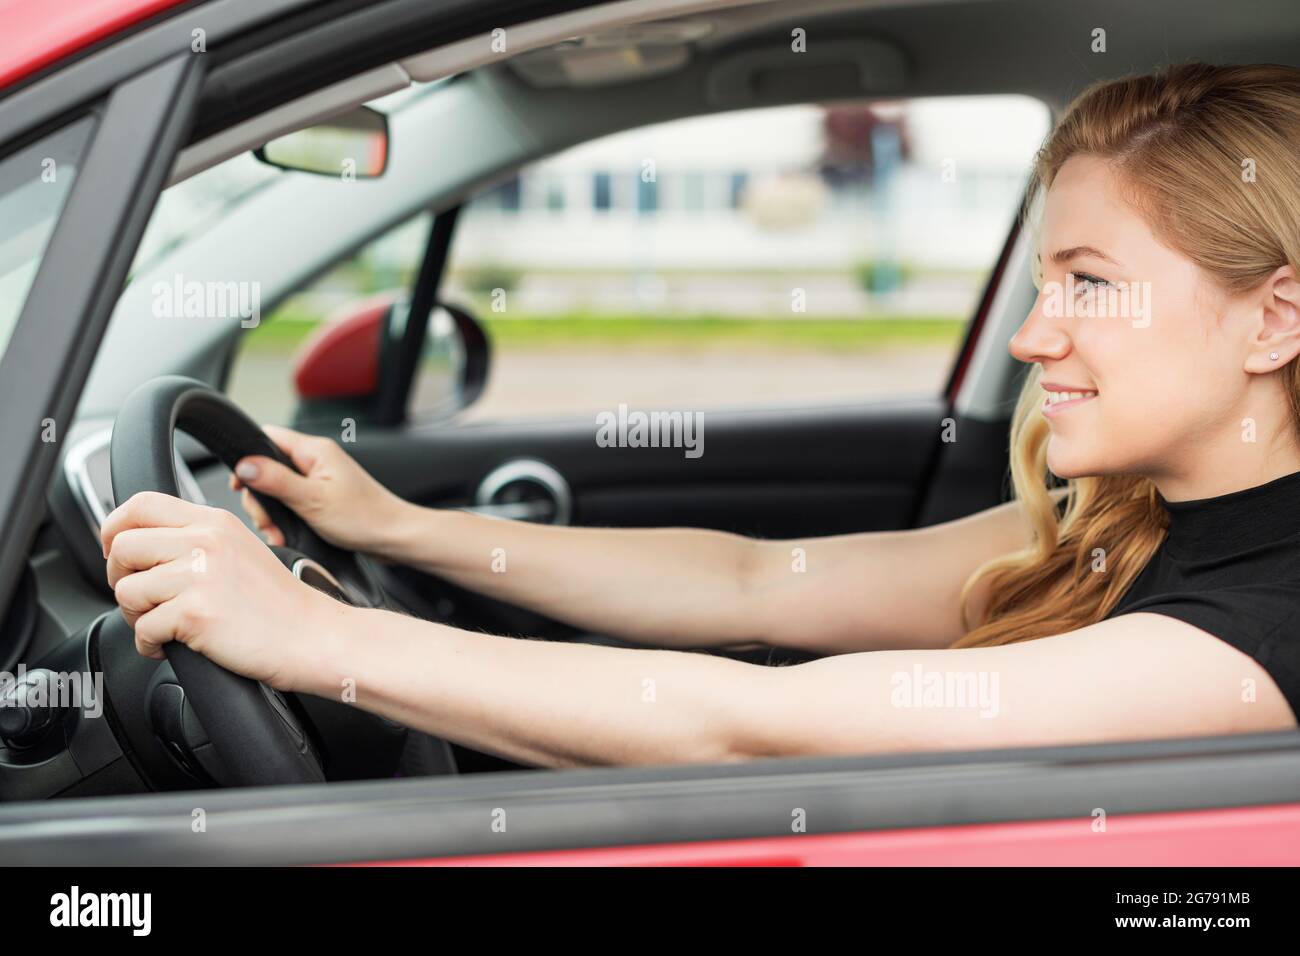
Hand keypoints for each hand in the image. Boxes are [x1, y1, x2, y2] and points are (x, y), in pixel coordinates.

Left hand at [102, 492, 353, 691]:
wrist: (312, 636)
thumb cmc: (280, 604)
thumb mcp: (240, 549)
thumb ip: (197, 539)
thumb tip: (144, 546)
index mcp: (215, 522)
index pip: (141, 504)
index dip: (114, 527)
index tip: (116, 550)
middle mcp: (205, 542)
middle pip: (124, 546)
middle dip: (119, 577)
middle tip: (140, 597)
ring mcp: (199, 576)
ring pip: (127, 590)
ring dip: (135, 615)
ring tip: (161, 624)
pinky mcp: (195, 613)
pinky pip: (143, 629)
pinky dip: (149, 644)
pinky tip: (171, 645)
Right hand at [229, 424, 408, 552]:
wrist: (394, 537)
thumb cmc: (364, 517)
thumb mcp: (312, 499)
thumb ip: (276, 480)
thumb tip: (244, 465)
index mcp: (315, 451)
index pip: (267, 438)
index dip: (248, 459)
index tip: (242, 486)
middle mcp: (317, 461)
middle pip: (268, 469)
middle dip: (262, 499)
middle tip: (267, 522)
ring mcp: (320, 480)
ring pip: (279, 490)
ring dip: (273, 514)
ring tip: (278, 534)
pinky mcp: (323, 497)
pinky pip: (293, 504)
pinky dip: (286, 520)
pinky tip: (287, 536)